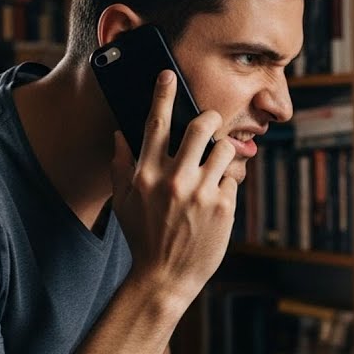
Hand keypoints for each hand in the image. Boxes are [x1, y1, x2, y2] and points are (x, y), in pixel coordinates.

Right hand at [111, 69, 238, 306]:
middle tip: (211, 123)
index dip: (163, 94)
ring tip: (216, 164)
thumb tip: (120, 134)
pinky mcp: (223, 207)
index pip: (156, 124)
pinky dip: (227, 184)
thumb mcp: (124, 201)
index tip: (168, 74)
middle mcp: (174, 179)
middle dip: (210, 118)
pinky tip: (216, 199)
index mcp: (146, 174)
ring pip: (225, 148)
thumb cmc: (143, 237)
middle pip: (201, 125)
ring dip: (224, 151)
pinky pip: (233, 178)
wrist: (164, 278)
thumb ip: (121, 165)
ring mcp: (201, 193)